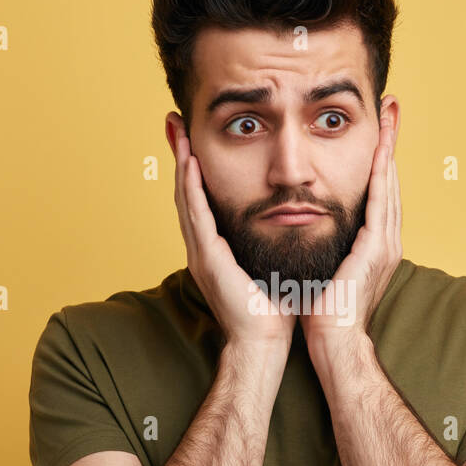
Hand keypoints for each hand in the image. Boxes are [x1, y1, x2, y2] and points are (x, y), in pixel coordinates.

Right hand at [172, 124, 296, 350]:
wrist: (263, 343)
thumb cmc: (273, 309)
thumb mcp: (272, 262)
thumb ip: (272, 240)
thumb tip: (291, 218)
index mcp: (216, 247)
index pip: (202, 198)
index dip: (196, 167)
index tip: (193, 137)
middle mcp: (203, 245)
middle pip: (187, 191)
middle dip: (180, 155)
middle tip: (174, 122)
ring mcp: (201, 251)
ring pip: (186, 196)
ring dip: (180, 161)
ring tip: (176, 131)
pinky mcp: (207, 258)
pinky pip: (196, 214)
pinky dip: (190, 186)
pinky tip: (189, 163)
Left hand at [299, 105, 401, 350]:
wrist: (332, 341)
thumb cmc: (321, 312)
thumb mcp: (322, 266)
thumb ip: (322, 244)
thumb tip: (302, 226)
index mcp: (374, 244)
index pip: (378, 191)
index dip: (379, 158)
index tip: (378, 129)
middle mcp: (386, 240)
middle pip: (390, 180)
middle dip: (390, 142)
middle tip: (393, 107)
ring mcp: (385, 244)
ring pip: (389, 183)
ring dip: (389, 147)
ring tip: (391, 115)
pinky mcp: (376, 248)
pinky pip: (380, 201)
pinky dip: (381, 173)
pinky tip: (380, 149)